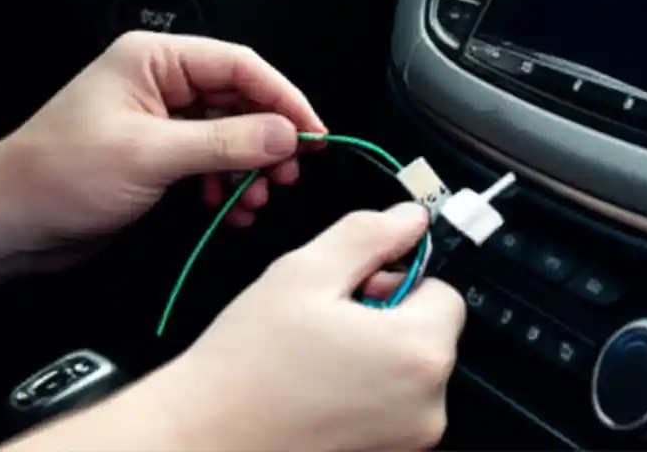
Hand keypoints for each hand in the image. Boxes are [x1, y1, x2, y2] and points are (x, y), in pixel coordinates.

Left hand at [0, 31, 325, 254]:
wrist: (6, 223)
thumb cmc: (54, 176)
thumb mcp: (150, 156)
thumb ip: (225, 143)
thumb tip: (284, 134)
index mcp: (153, 60)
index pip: (240, 66)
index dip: (283, 99)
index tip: (313, 133)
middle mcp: (159, 82)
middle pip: (241, 99)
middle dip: (269, 139)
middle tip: (288, 172)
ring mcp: (159, 119)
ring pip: (231, 134)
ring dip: (250, 168)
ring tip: (256, 197)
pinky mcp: (158, 154)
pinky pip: (212, 160)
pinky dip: (227, 184)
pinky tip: (230, 208)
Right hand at [3, 204, 465, 451]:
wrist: (202, 438)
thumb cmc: (247, 365)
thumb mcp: (305, 273)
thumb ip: (368, 236)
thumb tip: (410, 217)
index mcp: (418, 353)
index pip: (444, 291)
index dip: (398, 279)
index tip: (357, 285)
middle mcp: (427, 404)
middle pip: (431, 332)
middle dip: (388, 315)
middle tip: (329, 318)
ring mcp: (410, 438)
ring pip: (410, 369)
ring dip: (376, 353)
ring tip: (318, 355)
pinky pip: (393, 405)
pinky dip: (366, 390)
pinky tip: (318, 386)